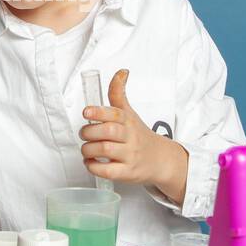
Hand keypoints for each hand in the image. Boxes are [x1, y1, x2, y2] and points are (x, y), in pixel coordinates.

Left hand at [80, 68, 188, 200]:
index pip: (114, 113)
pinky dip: (93, 167)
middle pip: (107, 132)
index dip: (98, 111)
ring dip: (88, 149)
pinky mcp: (127, 173)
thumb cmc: (140, 135)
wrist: (160, 160)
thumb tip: (121, 72)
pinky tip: (91, 162)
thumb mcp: (130, 113)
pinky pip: (107, 171)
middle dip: (88, 132)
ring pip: (104, 150)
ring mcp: (130, 156)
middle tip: (84, 134)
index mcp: (128, 121)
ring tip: (86, 149)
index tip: (86, 112)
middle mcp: (130, 137)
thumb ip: (119, 93)